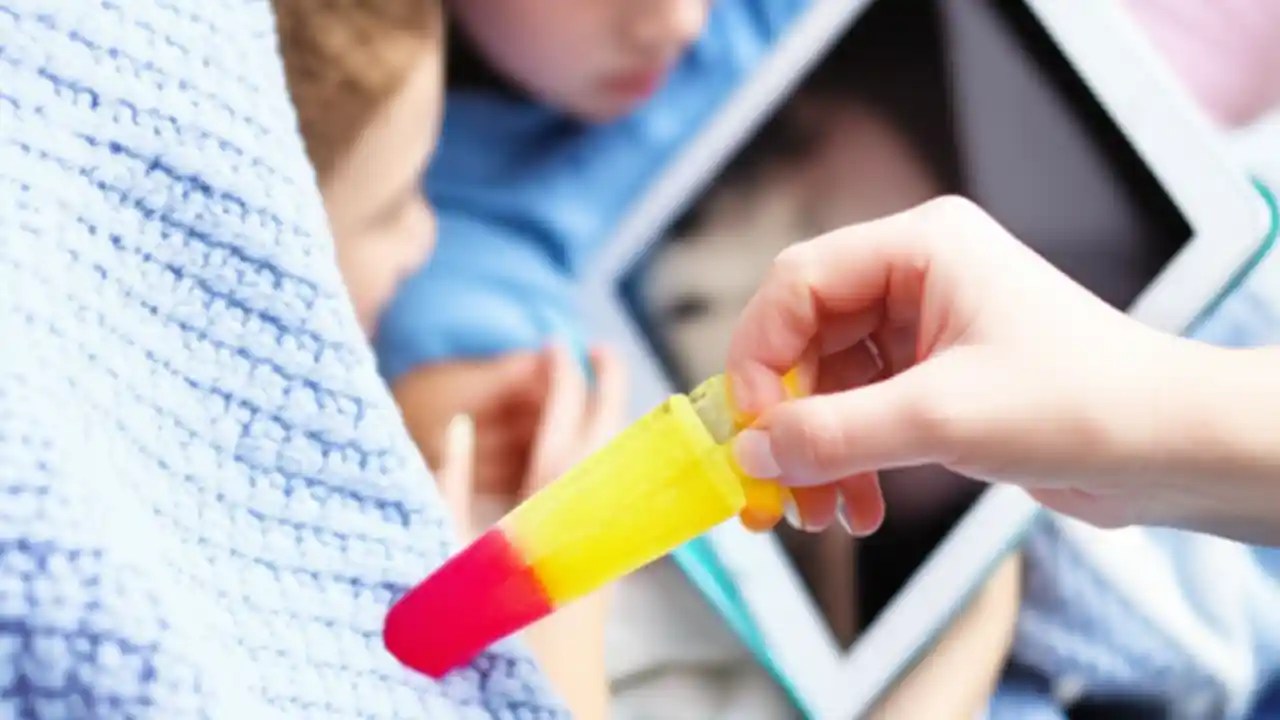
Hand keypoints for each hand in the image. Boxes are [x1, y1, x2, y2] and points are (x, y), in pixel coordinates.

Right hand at [418, 345, 621, 717]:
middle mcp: (586, 512)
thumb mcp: (450, 550)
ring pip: (615, 460)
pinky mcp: (608, 554)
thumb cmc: (485, 625)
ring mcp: (603, 532)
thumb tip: (455, 425)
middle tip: (603, 351)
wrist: (548, 686)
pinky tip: (605, 455)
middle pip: (604, 433)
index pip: (563, 422)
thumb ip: (449, 483)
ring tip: (603, 391)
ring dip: (609, 421)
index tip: (559, 345)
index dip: (563, 379)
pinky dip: (610, 459)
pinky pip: (615, 489)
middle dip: (606, 387)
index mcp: (547, 502)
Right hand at [727, 197, 1221, 535]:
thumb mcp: (940, 420)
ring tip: (822, 515)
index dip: (759, 357)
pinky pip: (863, 412)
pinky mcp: (936, 375)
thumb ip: (832, 435)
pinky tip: (858, 507)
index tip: (753, 431)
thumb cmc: (1081, 405)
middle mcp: (915, 275)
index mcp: (920, 246)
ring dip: (817, 452)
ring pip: (829, 384)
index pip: (797, 283)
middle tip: (775, 488)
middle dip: (788, 420)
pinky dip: (851, 460)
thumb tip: (750, 454)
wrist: (1172, 449)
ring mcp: (924, 326)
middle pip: (805, 339)